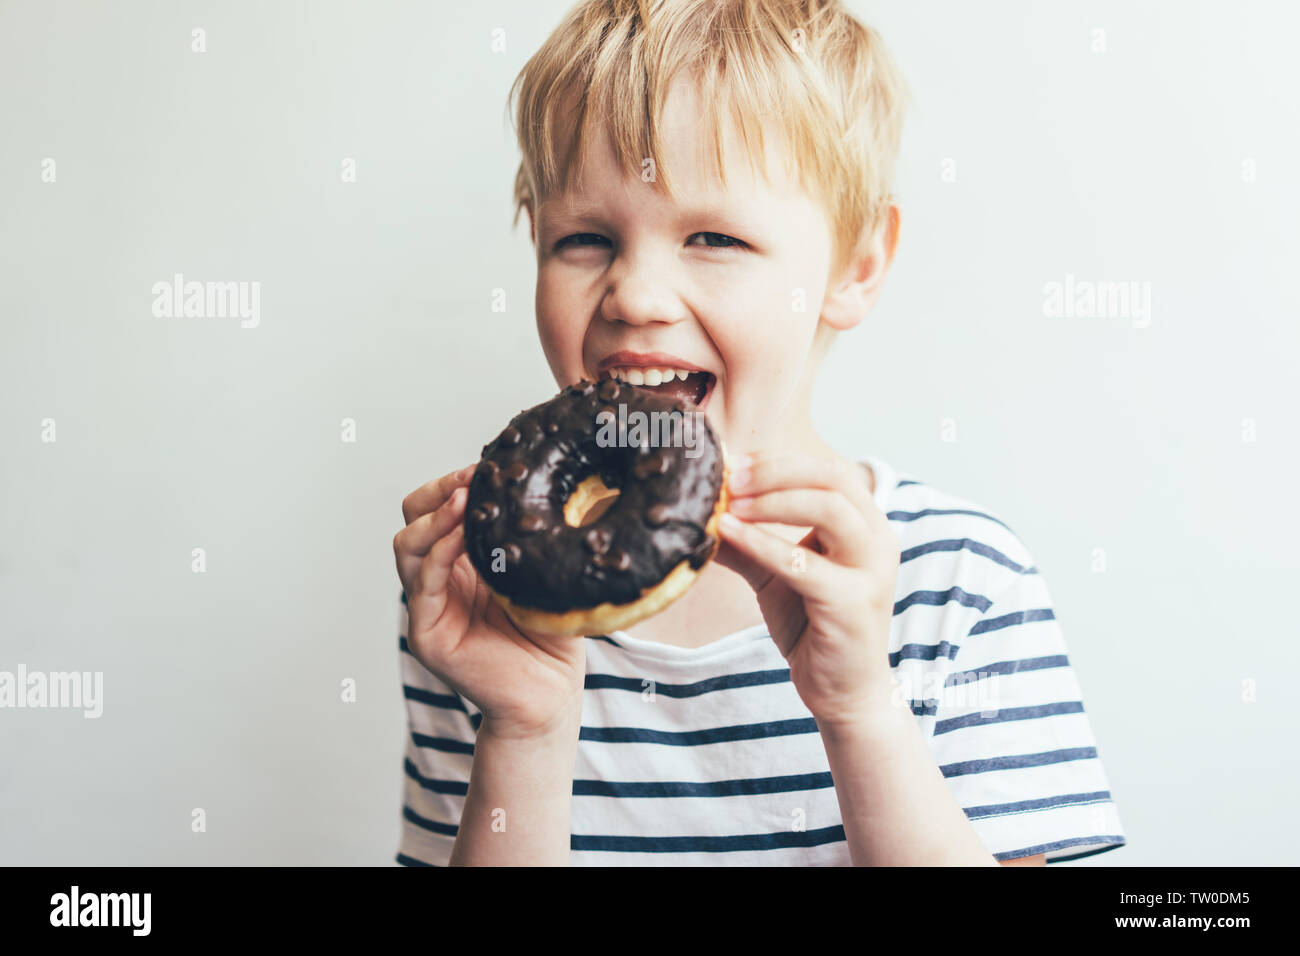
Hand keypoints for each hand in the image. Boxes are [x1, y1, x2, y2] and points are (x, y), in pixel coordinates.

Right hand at [394, 465, 585, 739]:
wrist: (551, 697)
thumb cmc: (552, 636)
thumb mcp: (542, 572)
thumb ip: (530, 535)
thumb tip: (553, 482)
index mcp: (460, 563)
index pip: (435, 510)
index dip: (452, 484)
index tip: (483, 466)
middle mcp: (438, 581)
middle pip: (412, 520)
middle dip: (437, 492)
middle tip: (470, 479)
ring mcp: (428, 607)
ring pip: (407, 547)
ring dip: (434, 518)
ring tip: (462, 500)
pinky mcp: (427, 635)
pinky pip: (422, 585)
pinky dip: (438, 554)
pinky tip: (460, 537)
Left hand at [712, 451, 900, 727]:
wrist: (845, 692)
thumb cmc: (815, 627)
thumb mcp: (777, 574)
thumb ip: (748, 542)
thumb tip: (703, 512)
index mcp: (866, 525)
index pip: (829, 470)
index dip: (781, 461)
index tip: (736, 464)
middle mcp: (878, 541)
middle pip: (833, 479)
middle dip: (776, 472)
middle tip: (730, 478)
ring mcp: (870, 572)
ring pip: (829, 510)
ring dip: (773, 500)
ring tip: (731, 504)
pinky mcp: (852, 604)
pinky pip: (803, 563)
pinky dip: (762, 543)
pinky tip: (729, 534)